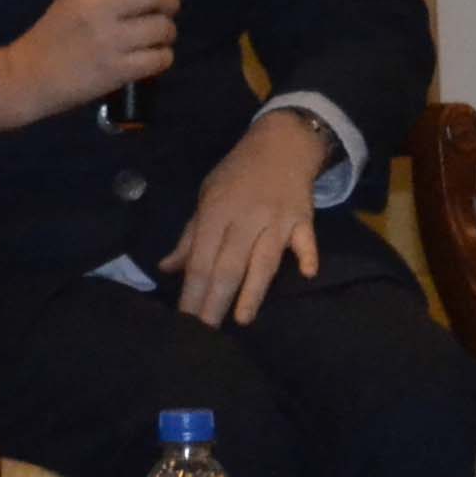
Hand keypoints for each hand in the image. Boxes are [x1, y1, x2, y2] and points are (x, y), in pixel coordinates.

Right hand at [0, 0, 176, 130]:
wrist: (27, 78)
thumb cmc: (55, 36)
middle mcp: (97, 9)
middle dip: (171, 0)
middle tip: (167, 9)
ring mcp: (108, 41)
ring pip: (162, 27)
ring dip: (168, 32)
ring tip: (159, 37)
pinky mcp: (116, 71)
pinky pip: (159, 58)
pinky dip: (163, 57)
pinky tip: (153, 57)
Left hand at [158, 110, 331, 328]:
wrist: (281, 143)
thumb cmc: (238, 173)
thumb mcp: (207, 196)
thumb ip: (190, 236)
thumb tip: (167, 269)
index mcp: (217, 212)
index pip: (201, 259)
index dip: (192, 291)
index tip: (184, 320)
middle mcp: (246, 218)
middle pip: (229, 266)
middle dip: (215, 301)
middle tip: (206, 332)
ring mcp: (278, 219)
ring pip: (264, 260)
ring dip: (253, 290)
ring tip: (242, 319)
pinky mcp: (304, 218)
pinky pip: (306, 240)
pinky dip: (308, 255)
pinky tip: (307, 273)